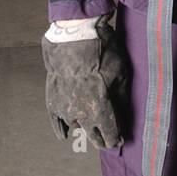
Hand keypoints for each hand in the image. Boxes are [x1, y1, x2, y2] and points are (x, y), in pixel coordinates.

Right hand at [41, 10, 130, 148]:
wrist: (74, 36)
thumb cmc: (102, 53)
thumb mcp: (121, 74)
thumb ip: (122, 100)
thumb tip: (124, 116)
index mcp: (101, 111)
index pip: (110, 136)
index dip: (117, 138)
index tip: (121, 139)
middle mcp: (81, 115)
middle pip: (93, 136)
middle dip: (102, 138)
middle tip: (108, 139)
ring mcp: (64, 108)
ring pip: (77, 125)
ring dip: (84, 126)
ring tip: (90, 123)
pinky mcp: (52, 99)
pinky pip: (56, 121)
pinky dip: (60, 129)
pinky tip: (64, 135)